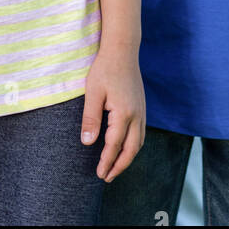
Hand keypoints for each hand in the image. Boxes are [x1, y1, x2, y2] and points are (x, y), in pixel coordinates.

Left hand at [81, 48, 145, 181]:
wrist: (122, 50)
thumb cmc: (105, 69)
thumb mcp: (93, 92)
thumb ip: (91, 118)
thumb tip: (87, 143)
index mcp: (124, 113)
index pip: (114, 145)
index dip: (107, 161)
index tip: (100, 174)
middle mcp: (136, 115)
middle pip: (131, 149)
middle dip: (120, 165)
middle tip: (107, 177)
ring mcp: (141, 111)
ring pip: (138, 142)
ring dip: (128, 157)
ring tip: (115, 167)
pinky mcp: (141, 107)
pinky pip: (140, 133)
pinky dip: (133, 146)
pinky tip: (125, 147)